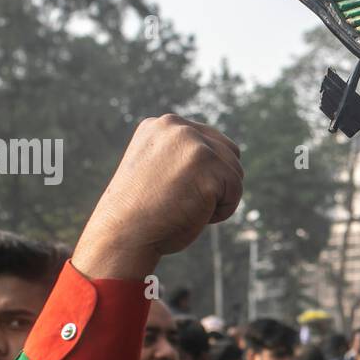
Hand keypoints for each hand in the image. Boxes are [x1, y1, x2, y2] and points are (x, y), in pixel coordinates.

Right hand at [72, 114, 243, 279]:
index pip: (210, 141)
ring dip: (219, 197)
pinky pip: (235, 191)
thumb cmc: (141, 212)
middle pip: (229, 152)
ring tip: (185, 206)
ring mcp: (194, 145)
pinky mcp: (208, 166)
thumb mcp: (157, 169)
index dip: (204, 173)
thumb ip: (181, 155)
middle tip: (183, 200)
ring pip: (235, 172)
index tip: (175, 190)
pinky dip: (222, 211)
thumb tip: (224, 156)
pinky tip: (194, 214)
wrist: (124, 234)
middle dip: (217, 181)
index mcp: (162, 125)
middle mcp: (178, 127)